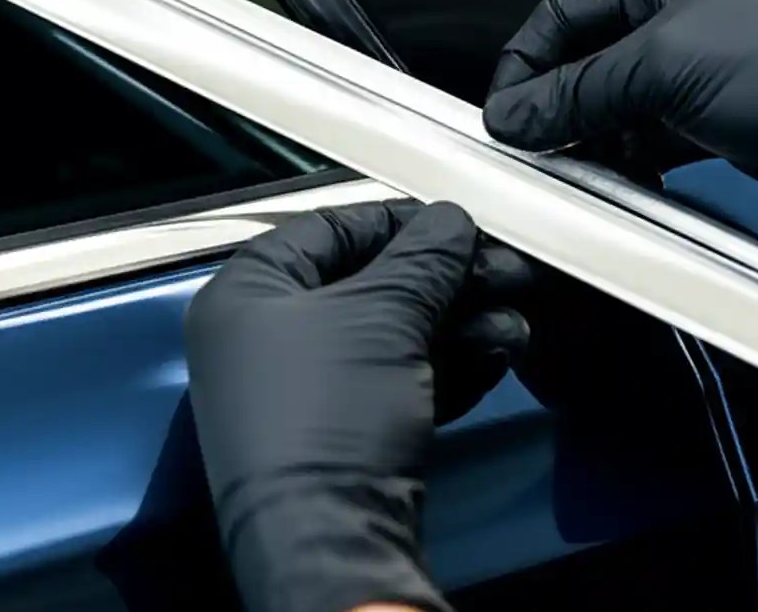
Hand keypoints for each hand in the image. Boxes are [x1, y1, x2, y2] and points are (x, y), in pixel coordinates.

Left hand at [185, 200, 530, 611]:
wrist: (332, 536)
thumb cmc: (327, 417)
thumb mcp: (383, 317)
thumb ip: (423, 260)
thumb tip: (451, 224)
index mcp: (247, 295)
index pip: (325, 230)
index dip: (397, 221)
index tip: (452, 222)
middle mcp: (269, 340)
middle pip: (370, 284)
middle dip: (445, 278)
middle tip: (501, 269)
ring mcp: (309, 391)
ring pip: (395, 334)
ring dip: (460, 322)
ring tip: (511, 319)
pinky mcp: (346, 433)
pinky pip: (401, 380)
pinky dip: (449, 365)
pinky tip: (496, 354)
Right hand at [483, 0, 757, 261]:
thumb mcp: (669, 70)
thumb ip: (582, 92)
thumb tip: (517, 112)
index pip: (566, 8)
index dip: (526, 60)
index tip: (501, 110)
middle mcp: (684, 13)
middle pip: (587, 58)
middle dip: (555, 102)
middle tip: (528, 145)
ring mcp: (700, 68)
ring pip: (616, 102)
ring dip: (590, 136)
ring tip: (569, 167)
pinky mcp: (716, 119)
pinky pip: (649, 137)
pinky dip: (626, 158)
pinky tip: (613, 178)